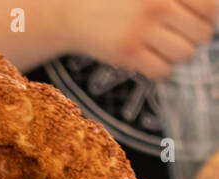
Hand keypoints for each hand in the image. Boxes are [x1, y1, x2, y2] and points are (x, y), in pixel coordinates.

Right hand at [55, 0, 218, 77]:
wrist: (74, 14)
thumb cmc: (116, 1)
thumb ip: (177, 0)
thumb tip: (210, 15)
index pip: (210, 7)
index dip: (208, 17)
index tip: (196, 21)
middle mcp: (157, 7)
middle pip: (202, 34)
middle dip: (193, 39)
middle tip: (177, 37)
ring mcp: (141, 31)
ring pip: (185, 54)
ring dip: (177, 56)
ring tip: (163, 50)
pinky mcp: (126, 53)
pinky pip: (161, 71)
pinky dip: (160, 71)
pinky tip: (150, 62)